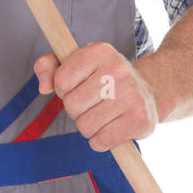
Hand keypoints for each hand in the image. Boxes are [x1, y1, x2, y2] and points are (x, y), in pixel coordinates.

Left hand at [33, 41, 158, 150]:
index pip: (61, 81)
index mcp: (100, 52)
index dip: (64, 89)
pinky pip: (101, 141)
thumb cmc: (104, 79)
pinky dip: (100, 141)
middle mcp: (118, 71)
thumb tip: (43, 87)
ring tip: (103, 115)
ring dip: (88, 126)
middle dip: (76, 110)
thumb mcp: (76, 63)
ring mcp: (131, 96)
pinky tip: (111, 128)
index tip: (78, 87)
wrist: (149, 91)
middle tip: (92, 103)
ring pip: (85, 126)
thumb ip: (49, 67)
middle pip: (72, 105)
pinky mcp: (139, 120)